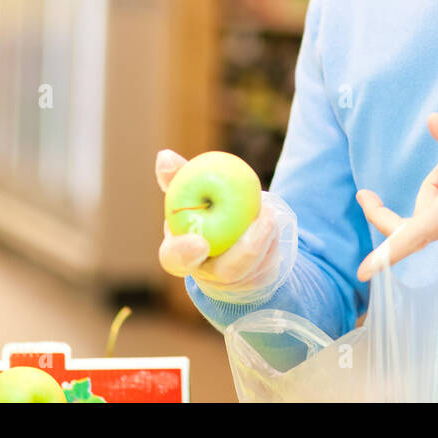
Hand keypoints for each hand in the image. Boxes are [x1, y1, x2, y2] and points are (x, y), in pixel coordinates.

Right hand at [155, 149, 295, 303]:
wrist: (226, 237)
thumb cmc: (202, 212)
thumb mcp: (190, 194)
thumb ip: (178, 178)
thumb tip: (164, 155)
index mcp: (178, 253)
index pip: (174, 259)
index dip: (183, 254)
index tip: (200, 243)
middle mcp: (205, 274)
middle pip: (225, 273)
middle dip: (246, 252)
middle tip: (266, 221)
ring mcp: (233, 282)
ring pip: (256, 265)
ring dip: (266, 237)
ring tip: (270, 214)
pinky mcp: (256, 281)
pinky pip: (269, 262)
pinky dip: (272, 239)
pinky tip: (272, 223)